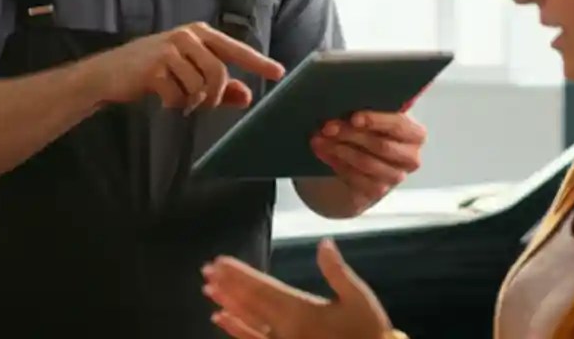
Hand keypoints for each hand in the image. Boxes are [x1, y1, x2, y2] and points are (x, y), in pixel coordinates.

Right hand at [92, 22, 284, 112]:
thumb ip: (220, 87)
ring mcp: (170, 49)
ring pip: (199, 86)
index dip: (258, 62)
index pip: (236, 49)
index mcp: (200, 34)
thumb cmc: (154, 72)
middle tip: (200, 105)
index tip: (279, 72)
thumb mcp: (189, 76)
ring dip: (191, 101)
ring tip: (177, 98)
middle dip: (213, 96)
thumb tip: (246, 96)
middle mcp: (187, 36)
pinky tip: (162, 98)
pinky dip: (174, 104)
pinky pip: (178, 96)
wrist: (109, 73)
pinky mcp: (154, 67)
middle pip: (218, 73)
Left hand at [203, 238, 389, 338]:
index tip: (220, 262)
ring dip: (226, 303)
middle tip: (206, 270)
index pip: (262, 287)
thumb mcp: (358, 298)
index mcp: (301, 310)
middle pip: (249, 302)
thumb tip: (325, 243)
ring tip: (208, 289)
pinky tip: (221, 319)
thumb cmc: (367, 331)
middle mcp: (284, 328)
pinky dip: (235, 329)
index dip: (239, 274)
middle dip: (227, 284)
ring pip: (246, 321)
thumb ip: (337, 271)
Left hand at [312, 111, 425, 204]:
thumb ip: (370, 107)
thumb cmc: (372, 130)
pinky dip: (336, 164)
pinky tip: (324, 153)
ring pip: (366, 163)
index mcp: (415, 134)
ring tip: (320, 140)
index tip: (354, 118)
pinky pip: (356, 178)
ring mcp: (395, 177)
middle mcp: (410, 158)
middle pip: (380, 146)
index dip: (376, 120)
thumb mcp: (375, 116)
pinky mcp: (377, 191)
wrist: (365, 159)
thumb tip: (346, 101)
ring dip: (339, 150)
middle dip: (351, 135)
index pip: (398, 125)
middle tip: (327, 127)